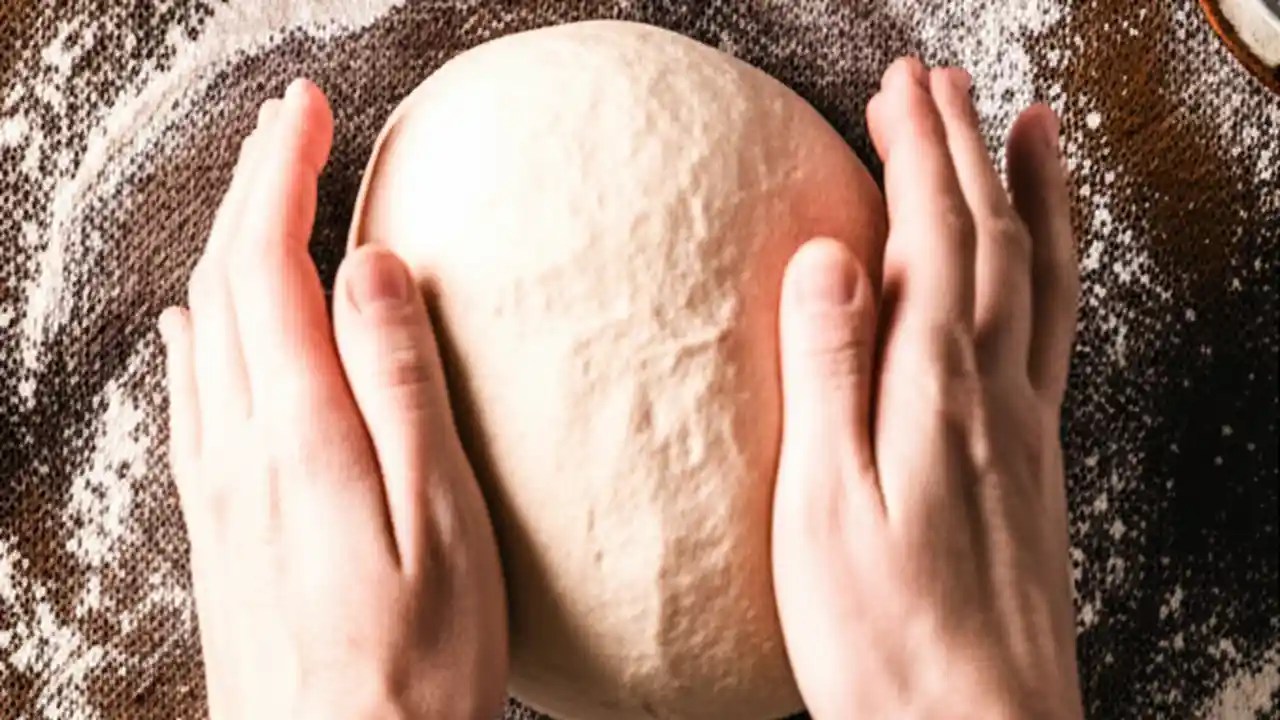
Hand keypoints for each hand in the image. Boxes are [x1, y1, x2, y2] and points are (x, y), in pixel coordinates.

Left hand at [159, 79, 507, 718]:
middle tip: (292, 124)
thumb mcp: (439, 521)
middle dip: (252, 186)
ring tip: (260, 196)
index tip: (308, 109)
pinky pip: (193, 396)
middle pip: (224, 282)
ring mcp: (218, 489)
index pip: (268, 264)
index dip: (282, 172)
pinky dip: (201, 331)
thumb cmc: (414, 666)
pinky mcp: (220, 525)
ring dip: (226, 246)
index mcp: (298, 435)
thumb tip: (372, 270)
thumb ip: (401, 386)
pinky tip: (200, 326)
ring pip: (202, 332)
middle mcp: (238, 449)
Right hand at [771, 58, 1081, 718]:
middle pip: (992, 239)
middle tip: (943, 80)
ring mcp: (1027, 429)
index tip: (901, 85)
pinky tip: (1038, 269)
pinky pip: (1054, 333)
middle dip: (966, 146)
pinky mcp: (1035, 465)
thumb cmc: (883, 636)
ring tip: (1031, 128)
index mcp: (936, 392)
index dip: (920, 151)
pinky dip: (1053, 271)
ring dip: (1033, 193)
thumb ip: (829, 373)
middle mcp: (996, 394)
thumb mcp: (824, 506)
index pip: (935, 237)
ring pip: (1041, 280)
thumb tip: (833, 254)